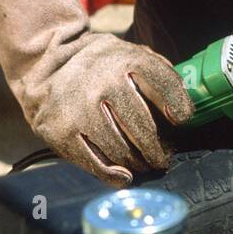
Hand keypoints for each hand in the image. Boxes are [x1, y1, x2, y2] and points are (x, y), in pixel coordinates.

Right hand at [25, 33, 194, 185]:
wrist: (48, 66)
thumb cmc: (105, 68)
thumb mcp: (132, 56)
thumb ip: (160, 76)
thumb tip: (184, 111)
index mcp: (125, 60)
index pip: (161, 83)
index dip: (177, 103)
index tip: (182, 120)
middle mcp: (101, 82)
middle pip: (141, 125)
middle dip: (157, 148)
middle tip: (163, 159)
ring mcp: (79, 108)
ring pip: (119, 148)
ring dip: (137, 163)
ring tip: (143, 165)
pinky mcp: (61, 131)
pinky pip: (93, 162)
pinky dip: (112, 175)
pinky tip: (124, 177)